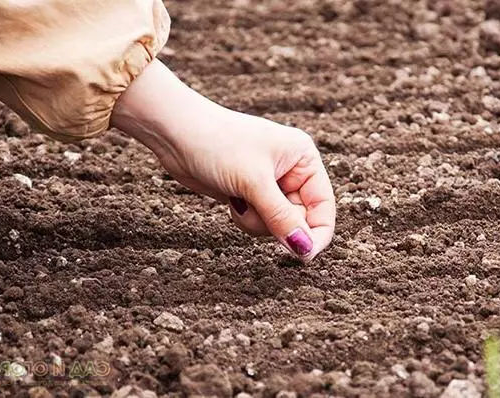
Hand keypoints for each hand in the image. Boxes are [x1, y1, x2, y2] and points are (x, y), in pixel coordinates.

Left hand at [111, 60, 335, 259]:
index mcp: (304, 159)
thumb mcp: (254, 183)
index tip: (305, 257)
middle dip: (276, 222)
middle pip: (300, 219)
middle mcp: (291, 171)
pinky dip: (246, 219)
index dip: (318, 233)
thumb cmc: (218, 145)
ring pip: (278, 224)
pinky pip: (259, 221)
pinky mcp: (249, 193)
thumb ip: (282, 219)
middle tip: (253, 209)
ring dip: (258, 222)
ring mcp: (269, 183)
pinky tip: (232, 201)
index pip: (323, 206)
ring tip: (239, 201)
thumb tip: (305, 251)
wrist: (176, 133)